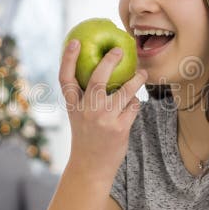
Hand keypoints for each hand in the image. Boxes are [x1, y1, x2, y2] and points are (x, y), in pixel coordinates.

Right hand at [59, 39, 146, 181]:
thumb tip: (102, 70)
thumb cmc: (86, 137)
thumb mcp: (78, 116)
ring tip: (141, 73)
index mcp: (73, 106)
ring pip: (125, 91)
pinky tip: (133, 103)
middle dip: (110, 61)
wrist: (91, 167)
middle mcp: (87, 111)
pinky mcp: (120, 128)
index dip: (68, 58)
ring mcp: (104, 119)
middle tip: (120, 50)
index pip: (66, 78)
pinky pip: (133, 106)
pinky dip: (135, 102)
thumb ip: (85, 97)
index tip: (75, 42)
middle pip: (98, 79)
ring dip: (136, 80)